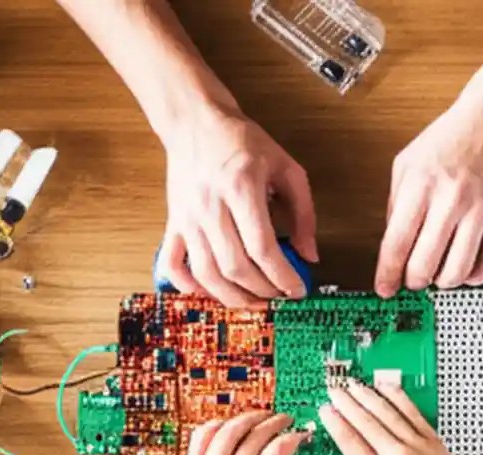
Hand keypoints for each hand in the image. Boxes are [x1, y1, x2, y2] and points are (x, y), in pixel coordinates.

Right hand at [157, 109, 317, 306]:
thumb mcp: (286, 168)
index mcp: (241, 187)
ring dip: (232, 297)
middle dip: (262, 291)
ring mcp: (188, 218)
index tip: (297, 289)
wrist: (195, 122)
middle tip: (280, 297)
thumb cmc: (243, 143)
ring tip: (254, 303)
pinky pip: (173, 264)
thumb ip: (303, 212)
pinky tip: (209, 292)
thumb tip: (310, 255)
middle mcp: (211, 206)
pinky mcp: (173, 223)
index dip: (282, 276)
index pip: (262, 247)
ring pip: (206, 273)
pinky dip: (187, 286)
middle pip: (235, 266)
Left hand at [166, 411, 332, 454]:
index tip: (300, 435)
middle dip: (274, 423)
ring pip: (228, 433)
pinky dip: (215, 425)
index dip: (291, 439)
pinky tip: (229, 423)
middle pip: (254, 439)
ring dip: (248, 418)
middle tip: (285, 420)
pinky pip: (201, 439)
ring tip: (261, 415)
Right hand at [318, 383, 482, 454]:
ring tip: (354, 385)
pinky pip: (413, 413)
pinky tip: (386, 387)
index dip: (334, 422)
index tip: (325, 410)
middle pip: (365, 422)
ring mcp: (418, 447)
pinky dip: (398, 398)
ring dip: (368, 396)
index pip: (349, 441)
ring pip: (387, 413)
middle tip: (335, 390)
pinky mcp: (435, 442)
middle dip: (347, 403)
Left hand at [376, 76, 482, 295]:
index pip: (396, 243)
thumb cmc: (452, 136)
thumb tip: (394, 243)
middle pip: (425, 264)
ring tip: (438, 277)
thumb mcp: (407, 162)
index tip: (384, 289)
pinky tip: (467, 273)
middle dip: (414, 282)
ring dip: (444, 283)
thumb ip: (396, 203)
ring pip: (458, 269)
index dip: (387, 274)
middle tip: (412, 281)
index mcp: (420, 185)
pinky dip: (477, 277)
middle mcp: (450, 199)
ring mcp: (480, 208)